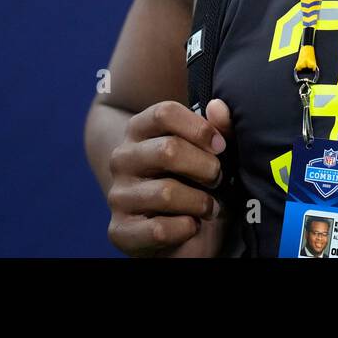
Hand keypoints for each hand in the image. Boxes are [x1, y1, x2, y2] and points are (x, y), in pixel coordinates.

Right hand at [106, 98, 233, 256]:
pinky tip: (192, 225)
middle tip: (218, 179)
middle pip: (168, 149)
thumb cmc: (194, 181)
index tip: (220, 146)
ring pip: (166, 192)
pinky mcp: (119, 230)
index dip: (200, 128)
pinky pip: (159, 229)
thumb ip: (218, 129)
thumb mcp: (210, 153)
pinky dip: (186, 228)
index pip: (165, 113)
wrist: (171, 229)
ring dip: (200, 202)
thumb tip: (218, 107)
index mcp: (139, 129)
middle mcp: (122, 158)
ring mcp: (117, 195)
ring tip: (210, 207)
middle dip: (206, 167)